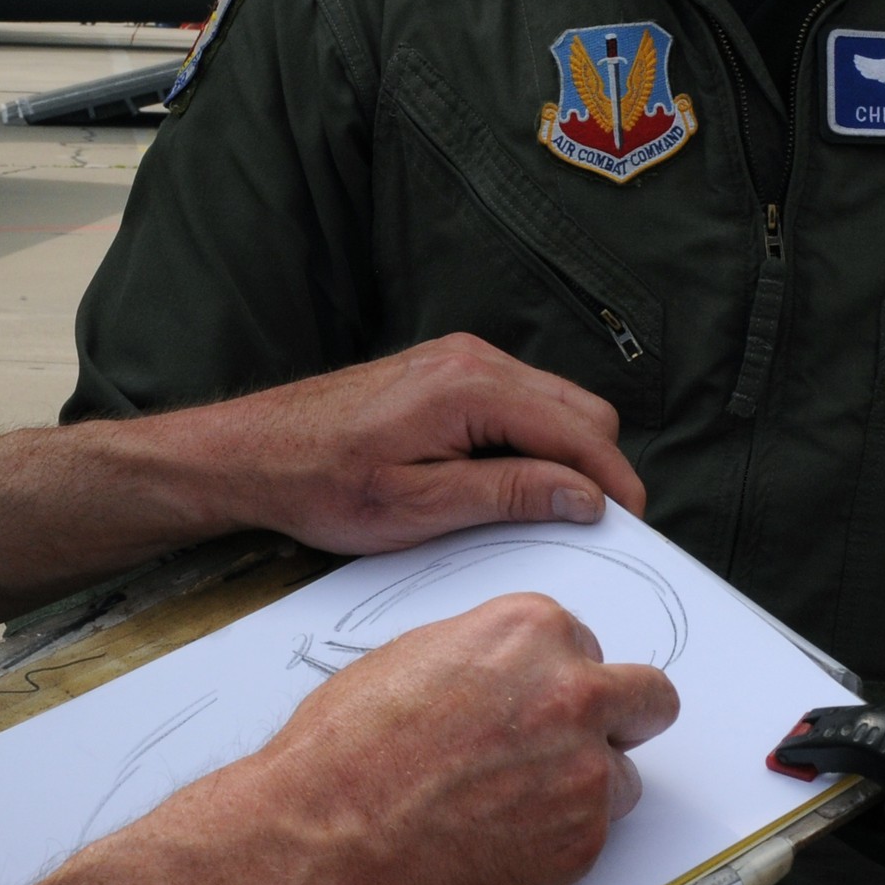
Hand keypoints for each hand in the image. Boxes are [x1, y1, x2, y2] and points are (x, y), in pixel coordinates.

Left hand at [157, 333, 646, 552]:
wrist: (253, 454)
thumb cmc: (323, 483)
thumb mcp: (421, 505)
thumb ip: (511, 494)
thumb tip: (585, 495)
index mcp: (472, 387)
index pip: (579, 431)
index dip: (613, 481)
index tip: (631, 525)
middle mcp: (473, 359)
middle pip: (579, 409)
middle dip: (596, 465)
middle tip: (594, 526)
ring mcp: (459, 359)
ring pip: (553, 403)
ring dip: (564, 452)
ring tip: (551, 511)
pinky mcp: (445, 371)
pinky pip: (518, 401)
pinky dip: (532, 439)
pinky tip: (510, 482)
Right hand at [224, 593, 679, 884]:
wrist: (330, 829)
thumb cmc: (350, 746)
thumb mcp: (416, 657)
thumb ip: (489, 659)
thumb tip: (509, 677)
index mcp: (531, 631)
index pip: (587, 645)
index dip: (560, 677)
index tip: (542, 700)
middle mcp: (573, 691)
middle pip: (648, 698)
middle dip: (624, 718)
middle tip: (585, 742)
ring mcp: (585, 769)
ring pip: (620, 777)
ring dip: (580, 789)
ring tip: (507, 805)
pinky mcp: (583, 841)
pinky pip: (590, 837)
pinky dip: (554, 842)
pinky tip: (495, 840)